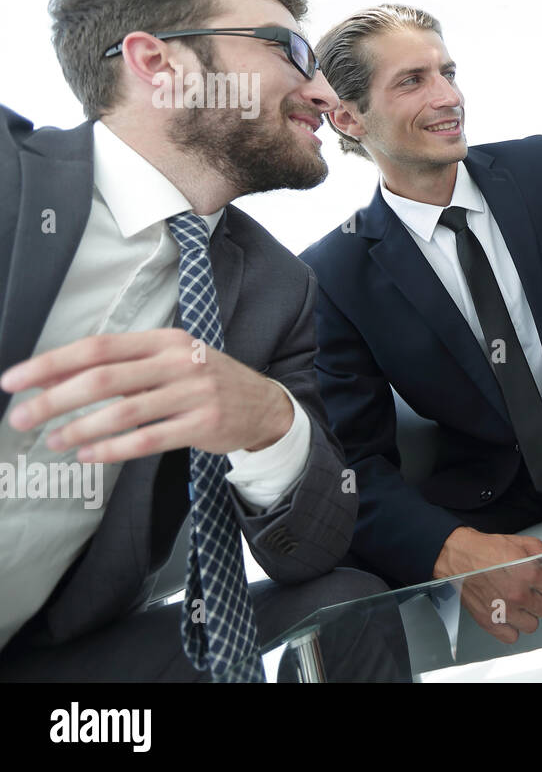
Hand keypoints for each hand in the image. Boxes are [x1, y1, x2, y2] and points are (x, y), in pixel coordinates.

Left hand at [0, 329, 294, 462]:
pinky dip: (112, 449)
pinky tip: (88, 455)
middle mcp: (180, 361)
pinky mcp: (205, 424)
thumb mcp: (168, 362)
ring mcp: (195, 393)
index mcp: (165, 340)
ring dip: (79, 429)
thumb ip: (117, 369)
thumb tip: (51, 378)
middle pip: (103, 379)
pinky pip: (148, 440)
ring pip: (123, 412)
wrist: (264, 405)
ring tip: (52, 440)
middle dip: (54, 400)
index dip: (52, 363)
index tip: (14, 380)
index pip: (98, 347)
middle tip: (20, 418)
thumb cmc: (205, 382)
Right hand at [433, 528, 541, 643]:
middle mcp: (518, 594)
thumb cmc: (489, 549)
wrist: (459, 556)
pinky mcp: (489, 621)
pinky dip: (511, 628)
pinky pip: (511, 637)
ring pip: (532, 625)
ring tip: (518, 602)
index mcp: (529, 573)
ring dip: (528, 614)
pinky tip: (507, 614)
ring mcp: (503, 611)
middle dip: (541, 599)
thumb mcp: (525, 543)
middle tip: (529, 590)